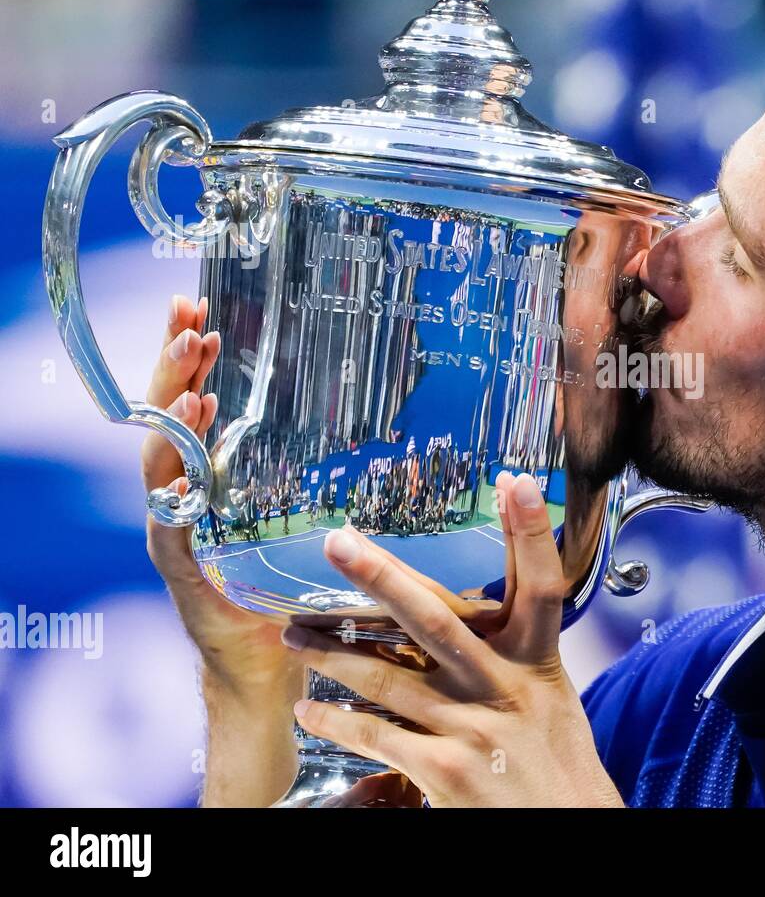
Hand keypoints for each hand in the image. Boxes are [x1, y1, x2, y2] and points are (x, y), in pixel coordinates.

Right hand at [142, 296, 297, 693]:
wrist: (271, 661)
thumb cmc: (299, 584)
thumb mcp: (312, 513)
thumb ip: (327, 468)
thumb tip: (396, 412)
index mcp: (215, 474)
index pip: (196, 399)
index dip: (192, 355)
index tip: (200, 307)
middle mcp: (186, 492)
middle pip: (171, 417)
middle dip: (175, 366)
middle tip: (190, 322)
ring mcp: (178, 527)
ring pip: (163, 459)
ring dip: (176, 415)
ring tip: (196, 378)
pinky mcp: (184, 566)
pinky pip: (172, 520)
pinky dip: (176, 487)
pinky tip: (188, 456)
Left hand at [283, 471, 623, 807]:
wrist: (572, 830)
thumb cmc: (561, 766)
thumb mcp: (553, 699)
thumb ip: (515, 658)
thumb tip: (478, 616)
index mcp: (539, 663)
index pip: (542, 586)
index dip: (529, 534)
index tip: (513, 482)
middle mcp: (505, 688)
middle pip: (437, 620)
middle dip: (383, 578)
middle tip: (338, 543)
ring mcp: (471, 731)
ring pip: (387, 677)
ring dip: (332, 653)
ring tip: (294, 633)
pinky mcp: (444, 773)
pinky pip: (377, 736)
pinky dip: (337, 720)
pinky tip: (308, 708)